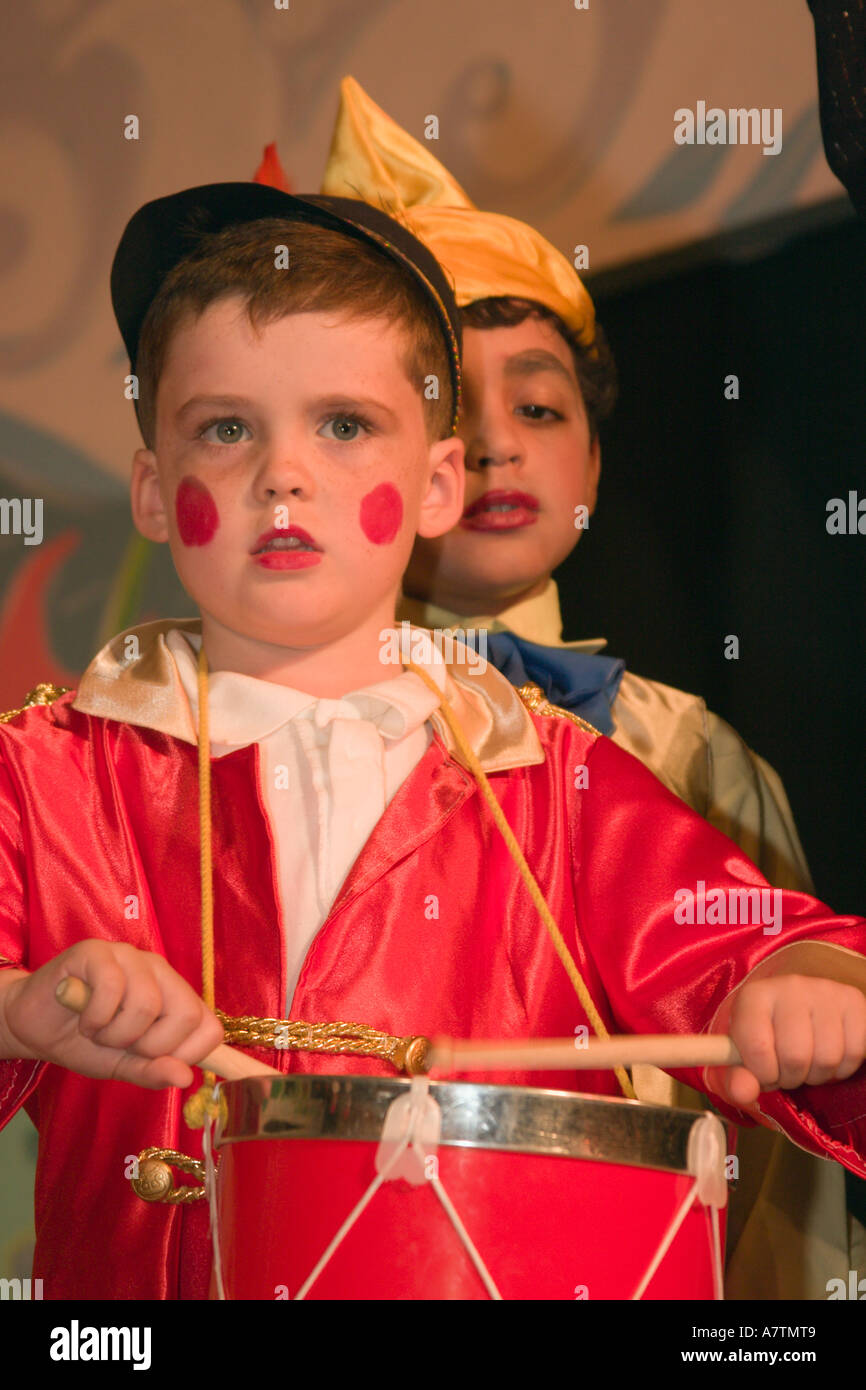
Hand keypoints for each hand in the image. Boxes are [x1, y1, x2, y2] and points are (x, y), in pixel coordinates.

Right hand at [0, 939, 223, 1089]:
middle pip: (185, 1014)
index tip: (152, 1060)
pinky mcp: (97, 951)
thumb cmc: (86, 1042)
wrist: (35, 1026)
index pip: (209, 1027)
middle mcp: (159, 970)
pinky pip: (112, 988)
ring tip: (97, 1031)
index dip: (185, 1055)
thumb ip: (154, 1071)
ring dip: (115, 1034)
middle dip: (150, 1047)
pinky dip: (95, 1018)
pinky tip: (83, 1018)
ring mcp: (129, 956)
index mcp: (175, 995)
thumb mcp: (124, 1066)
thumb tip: (186, 1078)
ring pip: (147, 1003)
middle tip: (121, 1045)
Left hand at [709, 974, 865, 1107]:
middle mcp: (790, 986)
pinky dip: (842, 1069)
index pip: (757, 1047)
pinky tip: (828, 1057)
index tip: (764, 1075)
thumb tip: (743, 1093)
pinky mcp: (854, 1001)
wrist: (796, 1007)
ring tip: (806, 1064)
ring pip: (828, 1058)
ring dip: (816, 1075)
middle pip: (795, 1056)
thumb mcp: (742, 1056)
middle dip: (790, 1078)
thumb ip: (736, 1079)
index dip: (762, 1075)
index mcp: (754, 996)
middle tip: (786, 1071)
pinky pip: (854, 1053)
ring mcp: (825, 991)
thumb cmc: (766, 1035)